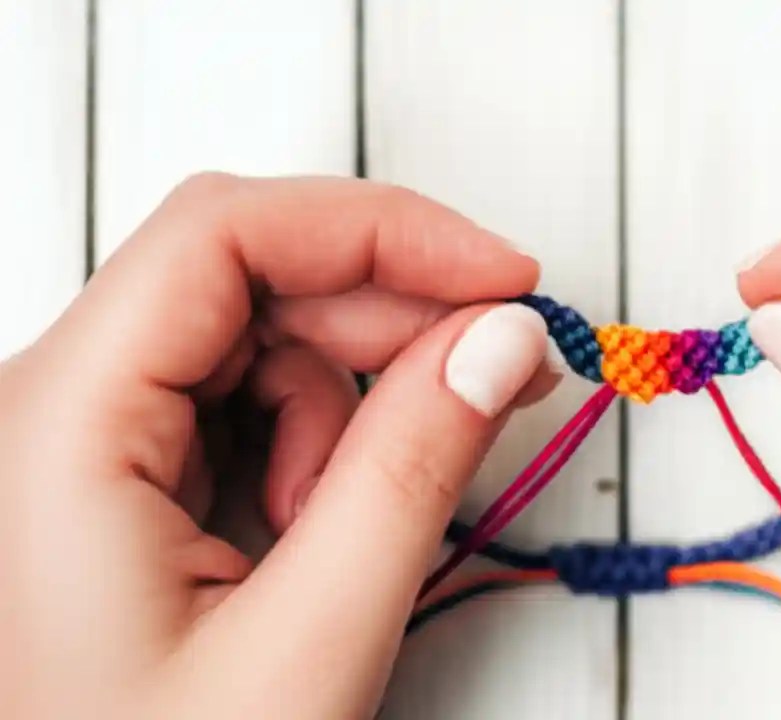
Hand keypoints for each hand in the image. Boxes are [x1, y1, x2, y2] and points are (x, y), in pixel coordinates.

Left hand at [0, 174, 554, 718]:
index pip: (226, 235)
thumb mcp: (307, 644)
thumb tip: (497, 340)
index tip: (503, 277)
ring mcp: (83, 440)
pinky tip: (320, 524)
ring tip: (355, 526)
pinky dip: (316, 440)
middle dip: (388, 316)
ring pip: (254, 339)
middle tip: (501, 369)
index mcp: (59, 427)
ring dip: (347, 402)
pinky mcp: (122, 475)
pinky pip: (244, 401)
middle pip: (248, 275)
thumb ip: (412, 472)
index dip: (382, 230)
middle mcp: (51, 409)